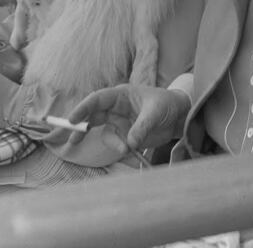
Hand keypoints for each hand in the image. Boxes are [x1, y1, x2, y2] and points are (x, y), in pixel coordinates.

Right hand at [68, 84, 189, 150]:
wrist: (180, 116)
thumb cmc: (167, 104)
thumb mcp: (155, 112)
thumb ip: (141, 127)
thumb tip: (129, 144)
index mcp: (121, 95)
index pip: (97, 100)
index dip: (83, 108)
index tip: (73, 120)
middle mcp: (116, 109)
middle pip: (92, 117)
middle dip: (81, 128)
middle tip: (73, 141)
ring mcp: (120, 123)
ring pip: (106, 135)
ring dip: (113, 145)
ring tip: (126, 151)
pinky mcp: (126, 136)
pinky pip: (118, 145)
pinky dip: (122, 152)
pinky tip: (133, 156)